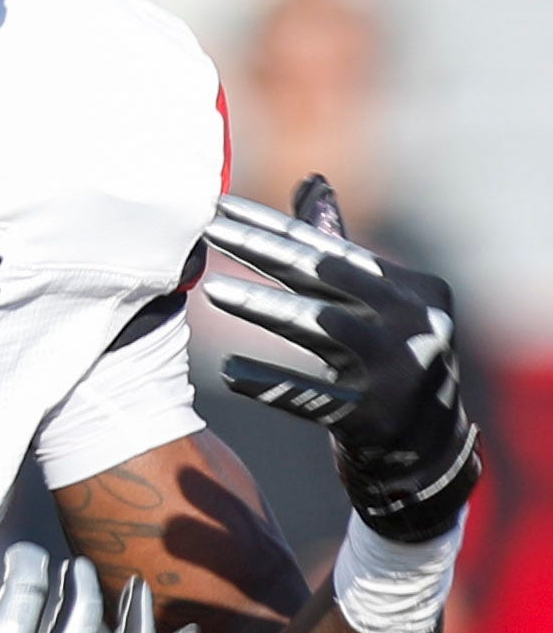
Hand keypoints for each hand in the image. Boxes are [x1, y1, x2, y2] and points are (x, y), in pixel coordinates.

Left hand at [205, 178, 481, 542]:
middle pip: (325, 276)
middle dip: (261, 250)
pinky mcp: (378, 416)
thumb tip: (312, 183)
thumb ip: (339, 249)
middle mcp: (415, 323)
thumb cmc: (385, 359)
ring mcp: (402, 371)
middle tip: (205, 231)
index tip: (217, 205)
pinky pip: (315, 396)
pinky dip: (272, 382)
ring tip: (211, 290)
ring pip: (323, 327)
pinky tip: (228, 372)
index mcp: (412, 288)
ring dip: (264, 306)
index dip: (271, 225)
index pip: (328, 247)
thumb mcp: (372, 303)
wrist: (428, 450)